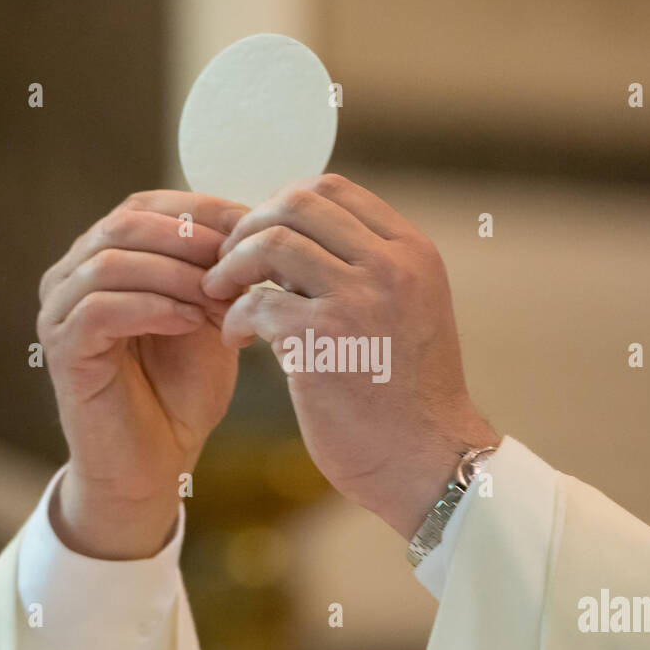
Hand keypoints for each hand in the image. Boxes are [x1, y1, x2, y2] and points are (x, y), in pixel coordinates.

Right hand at [37, 190, 244, 557]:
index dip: (201, 209)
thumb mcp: (209, 318)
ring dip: (175, 274)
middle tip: (239, 260)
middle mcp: (71, 275)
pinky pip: (99, 309)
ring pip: (111, 262)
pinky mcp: (61, 349)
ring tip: (221, 298)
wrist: (157, 464)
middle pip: (126, 224)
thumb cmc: (182, 391)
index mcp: (104, 257)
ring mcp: (59, 311)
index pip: (147, 206)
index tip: (255, 224)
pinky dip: (151, 307)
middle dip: (190, 239)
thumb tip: (252, 222)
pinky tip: (190, 322)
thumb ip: (216, 271)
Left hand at [202, 174, 498, 540]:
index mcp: (413, 251)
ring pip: (271, 243)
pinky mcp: (325, 341)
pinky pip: (257, 304)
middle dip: (250, 227)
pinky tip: (237, 340)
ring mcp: (359, 300)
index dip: (281, 206)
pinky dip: (235, 318)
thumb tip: (293, 236)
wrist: (428, 461)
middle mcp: (391, 265)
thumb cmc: (409, 394)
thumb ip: (368, 268)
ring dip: (232, 267)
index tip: (261, 240)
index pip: (333, 189)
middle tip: (229, 263)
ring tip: (221, 296)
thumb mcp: (409, 309)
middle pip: (297, 203)